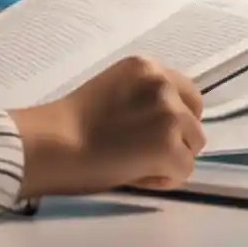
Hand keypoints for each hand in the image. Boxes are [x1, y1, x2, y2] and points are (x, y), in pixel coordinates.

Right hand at [9, 56, 205, 198]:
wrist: (52, 144)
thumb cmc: (70, 124)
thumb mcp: (114, 92)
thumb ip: (143, 98)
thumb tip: (167, 126)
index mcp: (146, 66)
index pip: (185, 92)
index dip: (174, 116)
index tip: (151, 132)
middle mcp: (162, 84)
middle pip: (194, 118)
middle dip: (179, 136)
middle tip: (148, 152)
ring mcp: (169, 115)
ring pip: (193, 145)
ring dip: (172, 158)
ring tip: (138, 165)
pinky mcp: (169, 146)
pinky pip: (184, 171)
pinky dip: (165, 180)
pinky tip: (136, 176)